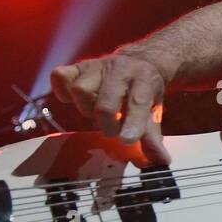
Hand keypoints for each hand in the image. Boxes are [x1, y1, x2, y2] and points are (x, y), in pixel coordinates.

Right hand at [49, 48, 171, 163]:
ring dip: (85, 108)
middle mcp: (121, 70)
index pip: (138, 103)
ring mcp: (98, 66)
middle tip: (112, 128)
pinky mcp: (79, 66)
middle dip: (106, 123)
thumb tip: (160, 160)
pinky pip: (60, 76)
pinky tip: (73, 100)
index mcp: (144, 80)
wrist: (140, 61)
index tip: (127, 140)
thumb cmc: (144, 90)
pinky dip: (62, 91)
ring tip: (95, 112)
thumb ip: (153, 136)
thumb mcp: (154, 110)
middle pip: (104, 102)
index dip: (132, 124)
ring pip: (80, 89)